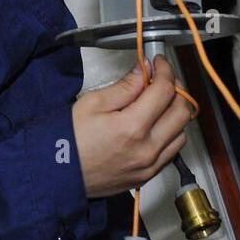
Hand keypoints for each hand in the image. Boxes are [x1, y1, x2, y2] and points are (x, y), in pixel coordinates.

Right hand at [73, 54, 191, 197]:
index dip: (165, 70)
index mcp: (132, 127)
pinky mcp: (147, 176)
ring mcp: (149, 165)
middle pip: (181, 111)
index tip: (158, 63)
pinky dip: (171, 133)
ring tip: (158, 102)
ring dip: (175, 113)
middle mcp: (146, 149)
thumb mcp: (93, 103)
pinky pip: (172, 151)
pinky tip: (155, 125)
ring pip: (181, 132)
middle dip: (176, 88)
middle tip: (161, 79)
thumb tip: (144, 70)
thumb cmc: (68, 140)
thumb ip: (125, 86)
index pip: (165, 90)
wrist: (57, 174)